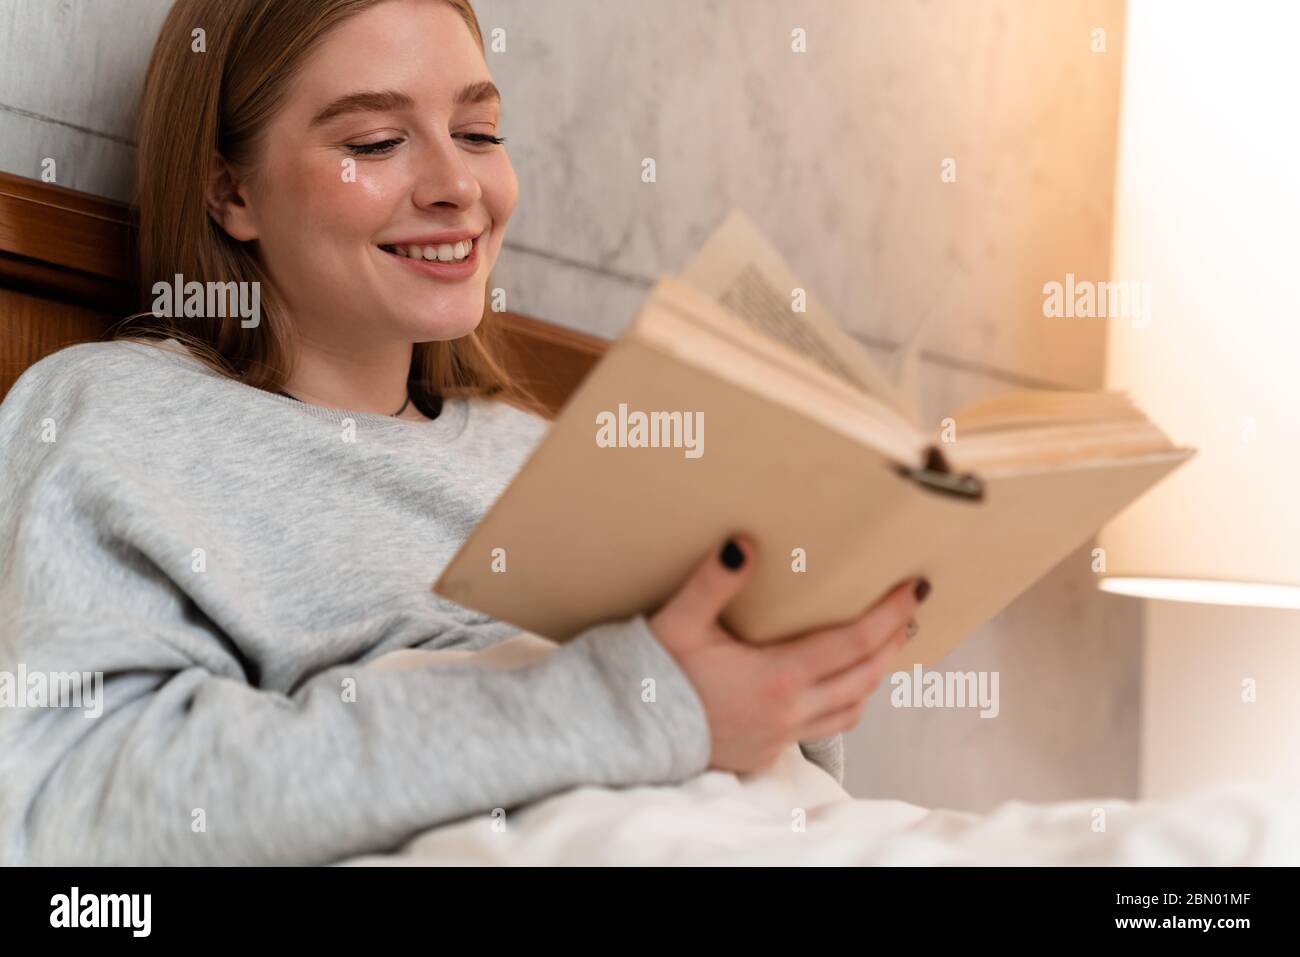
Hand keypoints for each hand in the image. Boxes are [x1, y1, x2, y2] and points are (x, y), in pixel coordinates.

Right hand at [648, 535, 927, 773]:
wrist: (629, 732)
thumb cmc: (655, 674)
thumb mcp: (679, 621)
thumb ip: (713, 582)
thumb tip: (745, 542)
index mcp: (778, 676)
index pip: (855, 642)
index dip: (890, 613)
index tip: (915, 588)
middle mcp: (790, 711)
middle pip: (866, 675)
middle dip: (895, 640)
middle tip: (910, 608)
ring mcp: (782, 735)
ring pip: (853, 707)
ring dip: (876, 675)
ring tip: (886, 644)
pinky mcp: (769, 751)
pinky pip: (827, 727)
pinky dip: (848, 702)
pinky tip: (844, 684)